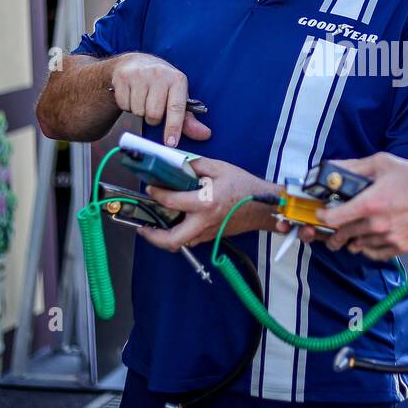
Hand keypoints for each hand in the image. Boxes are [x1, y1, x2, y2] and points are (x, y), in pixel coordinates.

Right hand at [109, 53, 211, 145]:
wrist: (136, 63)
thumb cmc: (162, 84)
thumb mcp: (178, 97)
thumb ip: (189, 119)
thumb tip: (205, 135)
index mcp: (177, 80)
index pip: (176, 108)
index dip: (173, 128)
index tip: (171, 144)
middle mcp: (159, 74)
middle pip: (154, 114)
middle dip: (153, 119)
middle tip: (154, 109)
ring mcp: (139, 74)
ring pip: (138, 111)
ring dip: (140, 112)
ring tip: (143, 100)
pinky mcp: (123, 77)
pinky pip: (124, 105)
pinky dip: (128, 106)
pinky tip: (132, 95)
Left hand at [137, 157, 275, 251]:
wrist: (264, 207)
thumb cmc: (245, 186)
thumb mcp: (220, 168)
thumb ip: (197, 165)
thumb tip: (178, 163)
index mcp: (205, 203)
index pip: (172, 201)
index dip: (157, 193)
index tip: (151, 188)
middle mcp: (204, 222)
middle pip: (172, 240)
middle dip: (153, 237)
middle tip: (143, 228)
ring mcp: (208, 233)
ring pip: (180, 244)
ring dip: (164, 238)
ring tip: (154, 227)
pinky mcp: (212, 237)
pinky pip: (191, 240)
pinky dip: (179, 235)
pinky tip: (175, 224)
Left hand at [284, 153, 407, 260]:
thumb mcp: (382, 164)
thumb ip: (354, 167)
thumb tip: (334, 167)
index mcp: (370, 204)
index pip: (333, 218)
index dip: (323, 216)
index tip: (323, 213)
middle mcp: (377, 225)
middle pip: (342, 236)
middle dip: (334, 232)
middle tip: (334, 226)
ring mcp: (388, 238)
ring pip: (358, 246)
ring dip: (353, 239)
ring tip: (355, 230)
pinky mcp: (399, 247)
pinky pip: (374, 254)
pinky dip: (369, 248)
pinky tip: (371, 237)